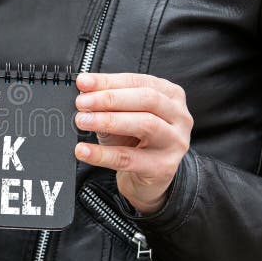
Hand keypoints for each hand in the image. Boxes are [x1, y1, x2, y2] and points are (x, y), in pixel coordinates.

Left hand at [73, 73, 192, 213]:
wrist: (147, 179)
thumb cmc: (136, 141)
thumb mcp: (122, 117)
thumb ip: (106, 104)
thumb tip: (84, 92)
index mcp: (171, 96)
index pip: (139, 82)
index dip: (109, 81)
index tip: (84, 82)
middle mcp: (179, 117)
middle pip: (147, 99)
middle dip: (110, 98)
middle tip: (82, 102)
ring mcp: (175, 142)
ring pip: (144, 125)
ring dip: (109, 120)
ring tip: (82, 121)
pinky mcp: (163, 167)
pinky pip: (128, 158)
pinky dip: (102, 154)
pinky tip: (83, 150)